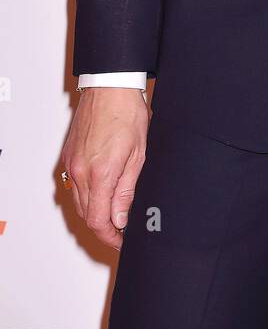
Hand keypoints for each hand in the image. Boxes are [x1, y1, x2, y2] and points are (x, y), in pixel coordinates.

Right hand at [61, 88, 149, 249]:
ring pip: (79, 202)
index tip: (121, 241)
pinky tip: (101, 194)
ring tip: (114, 215)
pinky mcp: (69, 157)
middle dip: (104, 227)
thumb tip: (121, 219)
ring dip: (95, 213)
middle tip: (122, 230)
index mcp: (100, 173)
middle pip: (87, 214)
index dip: (110, 236)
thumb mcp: (138, 155)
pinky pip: (74, 186)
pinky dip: (87, 196)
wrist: (110, 87)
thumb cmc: (127, 113)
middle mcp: (81, 171)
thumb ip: (127, 191)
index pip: (98, 220)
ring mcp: (72, 164)